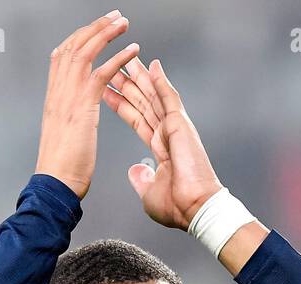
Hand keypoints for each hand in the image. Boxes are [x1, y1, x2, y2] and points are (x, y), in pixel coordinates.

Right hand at [34, 11, 140, 199]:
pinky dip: (118, 59)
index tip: (93, 29)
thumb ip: (66, 118)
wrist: (55, 183)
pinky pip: (102, 73)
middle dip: (94, 27)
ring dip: (106, 34)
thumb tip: (71, 119)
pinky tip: (132, 50)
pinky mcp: (82, 106)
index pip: (62, 56)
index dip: (78, 39)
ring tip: (123, 23)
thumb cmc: (60, 168)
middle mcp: (58, 91)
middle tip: (113, 16)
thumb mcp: (61, 135)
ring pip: (86, 52)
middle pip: (74, 46)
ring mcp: (68, 97)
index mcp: (53, 97)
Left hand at [101, 57, 223, 229]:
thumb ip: (142, 179)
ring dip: (138, 77)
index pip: (136, 119)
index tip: (106, 90)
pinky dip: (160, 81)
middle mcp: (167, 133)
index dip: (121, 104)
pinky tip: (152, 65)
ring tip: (124, 59)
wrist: (194, 208)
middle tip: (111, 66)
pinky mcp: (181, 125)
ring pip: (152, 96)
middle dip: (126, 84)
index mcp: (160, 148)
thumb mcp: (149, 192)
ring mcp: (175, 127)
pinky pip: (169, 98)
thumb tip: (136, 170)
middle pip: (143, 102)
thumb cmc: (177, 206)